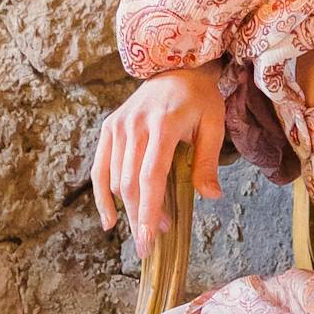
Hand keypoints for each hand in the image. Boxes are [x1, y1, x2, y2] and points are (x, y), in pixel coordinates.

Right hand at [90, 66, 225, 259]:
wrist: (175, 67)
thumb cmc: (199, 99)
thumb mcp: (213, 125)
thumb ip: (207, 161)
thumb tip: (210, 196)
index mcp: (162, 126)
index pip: (151, 177)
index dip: (149, 211)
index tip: (150, 238)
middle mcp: (134, 126)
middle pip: (130, 184)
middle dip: (139, 218)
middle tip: (150, 246)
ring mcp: (118, 127)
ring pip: (116, 180)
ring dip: (129, 209)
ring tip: (148, 228)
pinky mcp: (109, 129)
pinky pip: (100, 169)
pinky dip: (102, 197)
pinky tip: (109, 221)